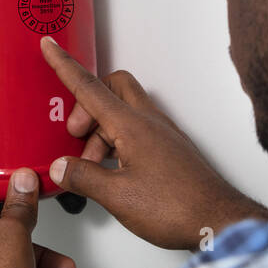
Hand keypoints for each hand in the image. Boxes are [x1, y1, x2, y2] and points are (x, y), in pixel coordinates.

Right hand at [41, 36, 267, 250]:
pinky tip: (113, 170)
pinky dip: (118, 142)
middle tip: (74, 132)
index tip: (50, 46)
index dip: (65, 66)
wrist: (218, 222)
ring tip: (92, 168)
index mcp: (133, 125)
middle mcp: (150, 122)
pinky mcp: (169, 149)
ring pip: (124, 113)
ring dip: (101, 133)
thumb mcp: (117, 195)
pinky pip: (137, 131)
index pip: (90, 87)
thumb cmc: (176, 207)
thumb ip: (84, 177)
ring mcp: (162, 134)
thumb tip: (61, 166)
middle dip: (87, 102)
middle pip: (113, 88)